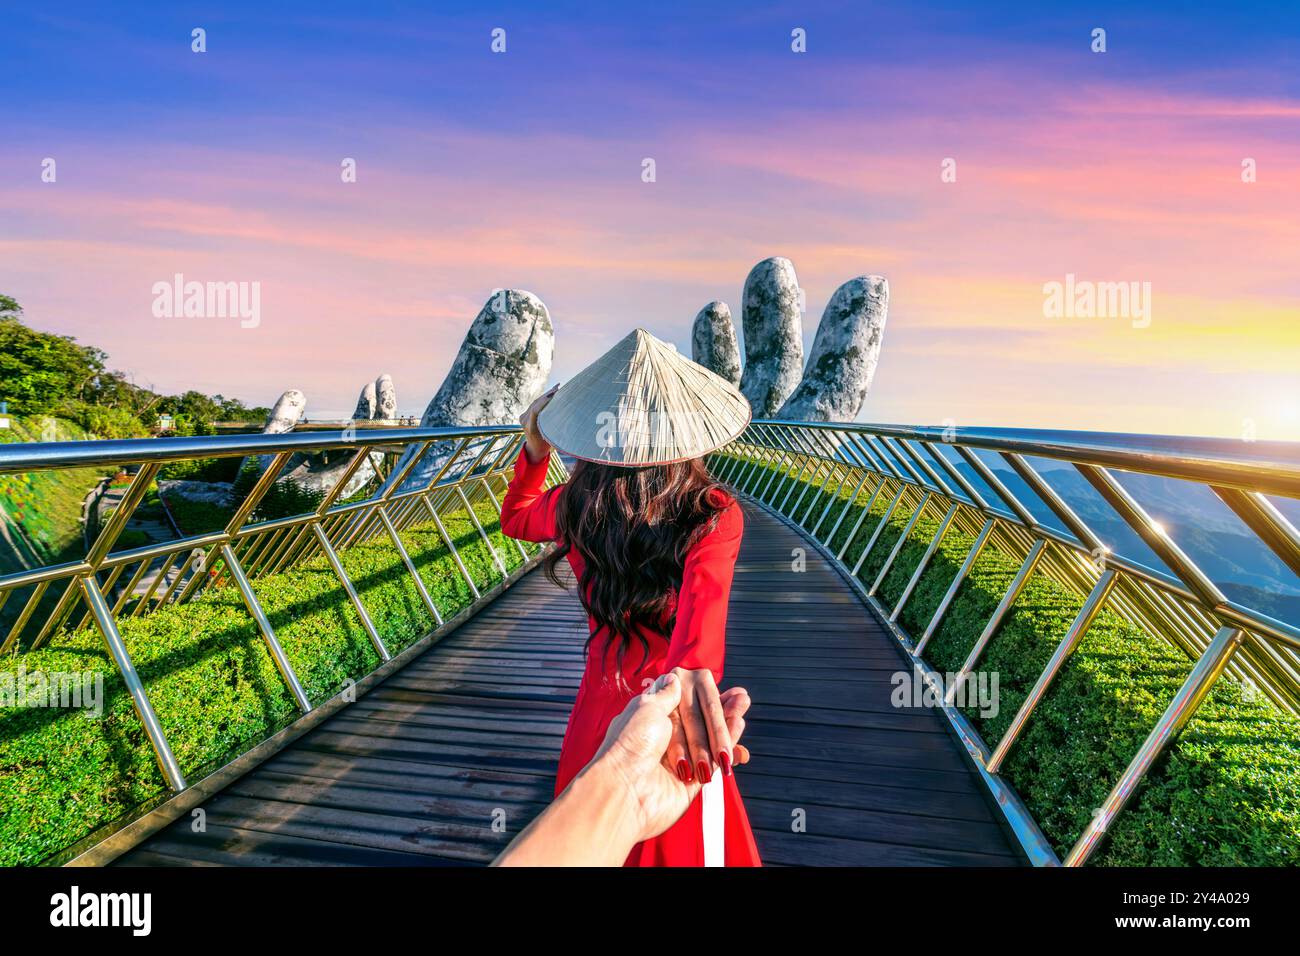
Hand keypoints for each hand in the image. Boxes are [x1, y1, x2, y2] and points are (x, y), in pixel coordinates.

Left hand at [494, 674, 752, 863]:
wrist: (620, 795)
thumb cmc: (622, 753)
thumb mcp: (643, 713)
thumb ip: (663, 696)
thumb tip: (674, 675)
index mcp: (648, 716)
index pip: (678, 696)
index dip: (698, 688)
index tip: (715, 678)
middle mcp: (664, 736)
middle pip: (699, 716)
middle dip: (719, 706)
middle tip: (739, 696)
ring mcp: (678, 759)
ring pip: (710, 737)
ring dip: (729, 725)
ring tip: (744, 710)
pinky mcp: (690, 782)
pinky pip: (714, 764)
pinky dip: (728, 753)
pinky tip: (739, 746)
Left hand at [519, 384, 558, 463]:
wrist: (534, 449)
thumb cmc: (547, 444)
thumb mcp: (552, 437)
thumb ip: (554, 426)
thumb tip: (568, 413)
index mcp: (531, 428)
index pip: (536, 410)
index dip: (544, 401)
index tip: (555, 395)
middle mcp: (524, 421)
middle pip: (535, 404)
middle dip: (547, 395)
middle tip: (559, 388)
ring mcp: (522, 418)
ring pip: (535, 402)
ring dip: (546, 395)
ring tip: (557, 388)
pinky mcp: (523, 415)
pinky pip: (533, 405)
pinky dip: (542, 399)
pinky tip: (551, 393)